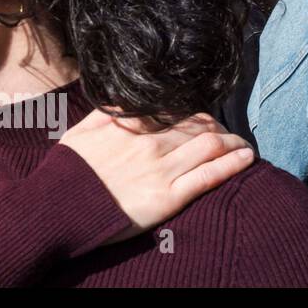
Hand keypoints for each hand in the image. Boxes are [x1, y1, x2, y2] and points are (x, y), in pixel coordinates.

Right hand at [59, 109, 254, 245]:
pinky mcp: (170, 196)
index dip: (190, 111)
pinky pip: (209, 175)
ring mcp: (162, 170)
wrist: (61, 207)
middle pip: (196, 125)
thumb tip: (123, 100)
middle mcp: (149, 143)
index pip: (171, 109)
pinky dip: (233, 164)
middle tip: (226, 130)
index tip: (199, 116)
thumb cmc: (68, 172)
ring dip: (232, 141)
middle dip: (216, 124)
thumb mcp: (79, 133)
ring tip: (242, 143)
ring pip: (209, 145)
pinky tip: (246, 158)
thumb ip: (104, 113)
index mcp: (129, 126)